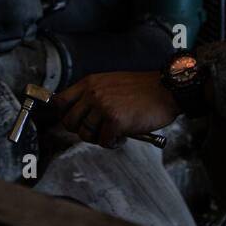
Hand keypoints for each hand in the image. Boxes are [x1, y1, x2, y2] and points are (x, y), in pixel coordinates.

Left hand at [50, 72, 178, 147]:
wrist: (166, 90)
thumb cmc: (142, 90)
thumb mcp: (110, 83)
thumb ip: (92, 95)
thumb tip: (77, 115)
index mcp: (89, 83)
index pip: (59, 101)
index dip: (64, 115)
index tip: (75, 122)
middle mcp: (93, 93)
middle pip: (69, 122)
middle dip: (81, 131)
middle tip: (97, 131)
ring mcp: (103, 106)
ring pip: (86, 134)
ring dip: (99, 138)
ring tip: (113, 133)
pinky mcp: (115, 121)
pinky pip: (104, 141)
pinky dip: (112, 143)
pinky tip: (122, 136)